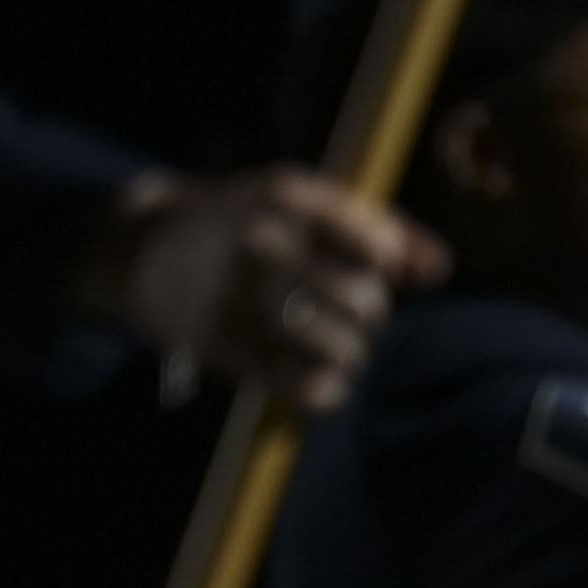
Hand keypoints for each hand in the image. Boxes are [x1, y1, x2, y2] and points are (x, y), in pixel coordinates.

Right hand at [80, 164, 440, 409]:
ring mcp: (240, 296)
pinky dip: (327, 388)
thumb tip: (437, 269)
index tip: (367, 262)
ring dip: (350, 351)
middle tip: (348, 305)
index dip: (385, 264)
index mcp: (289, 198)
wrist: (150, 252)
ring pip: (345, 348)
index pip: (380, 248)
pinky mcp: (226, 346)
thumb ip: (381, 227)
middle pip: (367, 302)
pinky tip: (321, 375)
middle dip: (369, 310)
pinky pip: (309, 388)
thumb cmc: (253, 226)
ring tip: (334, 340)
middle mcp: (262, 243)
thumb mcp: (307, 206)